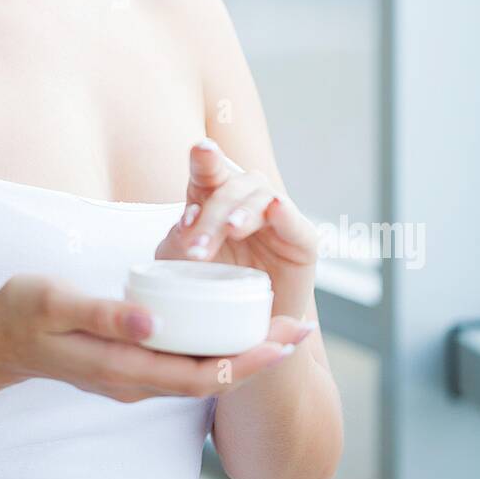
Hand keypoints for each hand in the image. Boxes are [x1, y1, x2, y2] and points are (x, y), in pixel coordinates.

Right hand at [0, 275, 311, 401]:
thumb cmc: (21, 314)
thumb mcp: (56, 303)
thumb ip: (105, 314)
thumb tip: (156, 323)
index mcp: (124, 368)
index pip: (202, 374)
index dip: (250, 360)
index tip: (289, 339)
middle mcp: (135, 382)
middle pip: (211, 377)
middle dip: (260, 357)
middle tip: (303, 328)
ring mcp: (132, 379)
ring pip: (199, 373)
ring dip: (240, 353)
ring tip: (278, 326)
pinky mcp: (130, 366)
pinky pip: (182, 364)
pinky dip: (212, 347)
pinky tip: (228, 323)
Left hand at [155, 139, 318, 298]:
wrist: (241, 328)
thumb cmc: (207, 287)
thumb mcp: (179, 265)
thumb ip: (178, 240)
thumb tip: (189, 218)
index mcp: (211, 197)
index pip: (207, 172)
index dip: (205, 159)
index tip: (201, 150)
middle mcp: (244, 200)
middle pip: (231, 189)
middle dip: (212, 213)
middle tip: (197, 248)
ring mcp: (275, 218)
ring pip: (261, 198)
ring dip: (243, 213)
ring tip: (230, 229)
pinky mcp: (301, 241)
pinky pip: (295, 221)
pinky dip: (285, 214)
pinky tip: (274, 209)